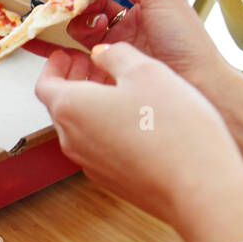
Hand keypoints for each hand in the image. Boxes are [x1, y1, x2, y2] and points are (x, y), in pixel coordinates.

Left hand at [34, 44, 242, 241]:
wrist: (197, 187)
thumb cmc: (170, 126)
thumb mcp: (145, 71)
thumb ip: (117, 55)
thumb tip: (102, 54)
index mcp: (71, 109)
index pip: (45, 84)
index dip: (54, 66)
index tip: (65, 54)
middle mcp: (73, 140)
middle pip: (62, 106)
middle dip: (74, 81)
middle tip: (91, 64)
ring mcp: (92, 165)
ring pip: (81, 127)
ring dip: (92, 104)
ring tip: (118, 87)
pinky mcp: (113, 180)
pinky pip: (100, 146)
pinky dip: (106, 126)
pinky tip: (135, 117)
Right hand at [65, 0, 233, 94]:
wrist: (196, 84)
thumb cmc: (186, 41)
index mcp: (142, 4)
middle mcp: (127, 25)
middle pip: (89, 8)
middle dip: (77, 4)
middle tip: (73, 8)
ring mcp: (115, 48)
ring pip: (80, 30)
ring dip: (75, 24)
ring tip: (89, 28)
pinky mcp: (105, 70)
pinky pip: (75, 56)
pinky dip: (58, 49)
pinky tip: (50, 44)